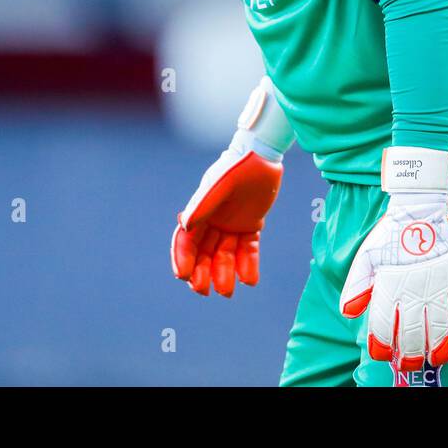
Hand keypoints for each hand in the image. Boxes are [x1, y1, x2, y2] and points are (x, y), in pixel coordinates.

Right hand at [170, 76, 292, 296]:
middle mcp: (213, 220)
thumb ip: (204, 204)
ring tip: (228, 292)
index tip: (183, 276)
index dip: (183, 258)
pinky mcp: (251, 225)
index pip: (186, 240)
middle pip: (203, 253)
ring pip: (225, 254)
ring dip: (224, 273)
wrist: (264, 155)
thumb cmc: (238, 167)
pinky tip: (250, 281)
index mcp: (200, 211)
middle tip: (203, 291)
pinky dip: (248, 265)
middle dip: (201, 272)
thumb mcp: (220, 185)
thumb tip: (184, 226)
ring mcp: (232, 224)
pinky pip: (248, 249)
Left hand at [338, 148, 447, 370]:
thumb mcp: (366, 257)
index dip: (382, 343)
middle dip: (410, 353)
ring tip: (437, 357)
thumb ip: (356, 285)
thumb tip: (348, 311)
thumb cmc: (390, 236)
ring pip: (442, 325)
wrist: (419, 210)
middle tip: (408, 364)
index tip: (382, 353)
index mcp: (390, 284)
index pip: (385, 323)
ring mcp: (439, 285)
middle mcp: (415, 289)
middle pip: (414, 331)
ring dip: (439, 346)